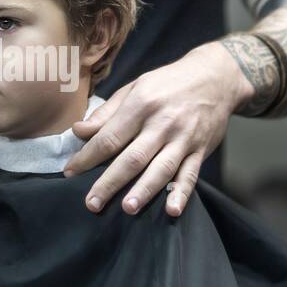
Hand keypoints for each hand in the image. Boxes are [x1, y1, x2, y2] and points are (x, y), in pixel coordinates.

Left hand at [62, 43, 247, 217]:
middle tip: (91, 204)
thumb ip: (106, 113)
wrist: (216, 76)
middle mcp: (163, 123)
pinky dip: (182, 193)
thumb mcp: (134, 88)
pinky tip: (172, 210)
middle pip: (133, 158)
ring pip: (162, 169)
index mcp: (141, 104)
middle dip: (110, 182)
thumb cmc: (168, 83)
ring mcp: (184, 138)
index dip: (88, 156)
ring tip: (127, 209)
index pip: (110, 137)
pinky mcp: (201, 150)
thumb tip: (78, 131)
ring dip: (144, 191)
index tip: (71, 172)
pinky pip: (191, 174)